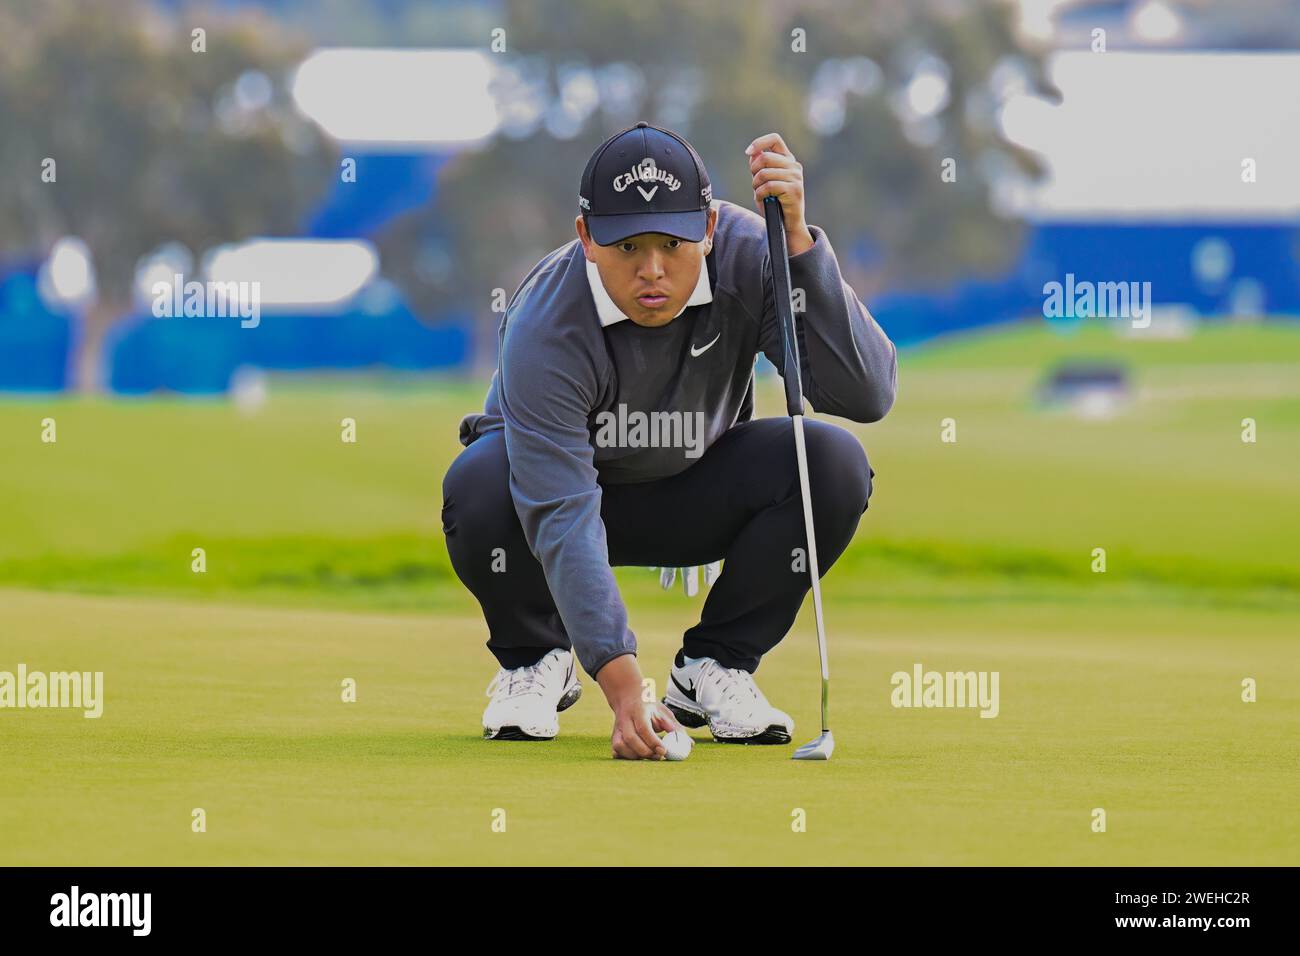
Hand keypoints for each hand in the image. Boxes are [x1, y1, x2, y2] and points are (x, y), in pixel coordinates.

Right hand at [596, 654, 682, 759]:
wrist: (628, 696)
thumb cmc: (649, 706)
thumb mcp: (663, 712)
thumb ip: (675, 728)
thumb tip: (689, 744)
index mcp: (639, 710)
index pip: (643, 727)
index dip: (653, 741)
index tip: (664, 751)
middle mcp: (625, 719)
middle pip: (630, 738)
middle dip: (645, 751)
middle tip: (658, 757)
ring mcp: (617, 728)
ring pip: (620, 745)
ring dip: (635, 756)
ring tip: (649, 756)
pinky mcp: (614, 736)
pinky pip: (615, 750)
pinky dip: (625, 756)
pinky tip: (637, 756)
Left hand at [745, 132, 814, 255]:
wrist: (788, 224)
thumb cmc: (775, 203)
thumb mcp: (765, 182)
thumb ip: (760, 167)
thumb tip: (753, 153)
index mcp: (788, 160)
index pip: (775, 139)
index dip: (759, 143)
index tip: (748, 152)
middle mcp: (794, 166)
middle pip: (765, 158)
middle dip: (754, 172)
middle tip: (755, 184)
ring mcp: (796, 177)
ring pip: (765, 173)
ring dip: (756, 185)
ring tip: (759, 194)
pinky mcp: (794, 189)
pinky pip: (768, 186)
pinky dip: (760, 194)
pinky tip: (763, 200)